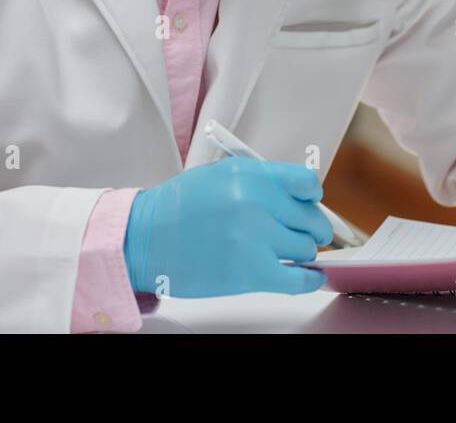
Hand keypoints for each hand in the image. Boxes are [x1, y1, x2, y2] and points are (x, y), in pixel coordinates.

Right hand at [122, 158, 332, 297]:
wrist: (143, 240)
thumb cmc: (176, 210)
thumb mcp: (219, 176)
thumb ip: (260, 181)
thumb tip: (298, 195)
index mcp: (248, 175)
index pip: (306, 182)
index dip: (312, 195)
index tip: (311, 203)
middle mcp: (255, 203)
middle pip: (311, 218)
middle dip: (309, 227)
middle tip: (303, 232)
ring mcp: (255, 238)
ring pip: (306, 248)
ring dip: (299, 253)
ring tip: (282, 252)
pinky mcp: (251, 273)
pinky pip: (298, 279)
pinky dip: (307, 280)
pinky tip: (305, 276)